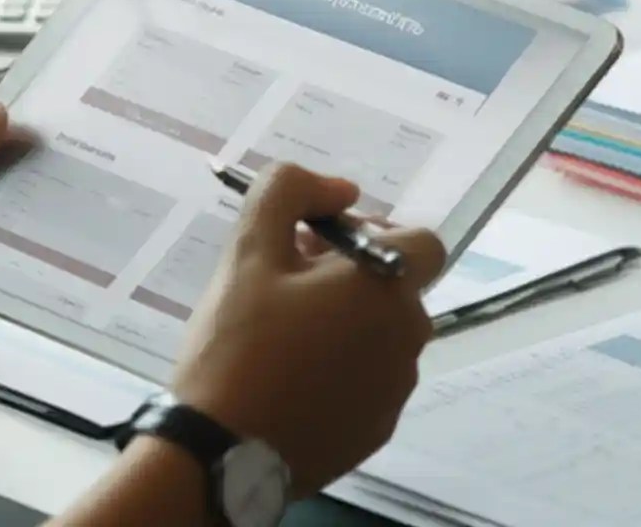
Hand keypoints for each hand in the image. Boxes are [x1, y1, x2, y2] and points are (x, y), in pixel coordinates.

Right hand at [171, 162, 445, 496]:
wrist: (219, 452)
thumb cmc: (237, 345)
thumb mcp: (248, 249)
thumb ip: (291, 191)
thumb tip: (340, 188)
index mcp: (386, 288)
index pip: (422, 240)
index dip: (375, 230)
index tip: (322, 244)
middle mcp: (408, 337)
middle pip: (396, 286)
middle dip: (350, 274)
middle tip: (286, 286)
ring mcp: (396, 389)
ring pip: (382, 334)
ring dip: (347, 323)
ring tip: (283, 337)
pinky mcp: (377, 428)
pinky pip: (370, 380)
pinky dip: (342, 369)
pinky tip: (290, 379)